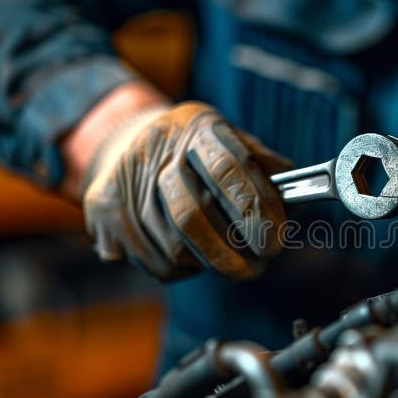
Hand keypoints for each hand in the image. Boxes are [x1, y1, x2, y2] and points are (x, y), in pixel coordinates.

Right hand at [78, 98, 291, 279]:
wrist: (134, 140)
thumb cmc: (203, 152)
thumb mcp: (238, 145)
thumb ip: (267, 170)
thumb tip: (297, 197)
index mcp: (199, 127)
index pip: (228, 169)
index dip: (256, 211)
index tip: (276, 243)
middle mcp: (157, 146)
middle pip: (192, 215)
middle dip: (230, 253)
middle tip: (257, 268)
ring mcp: (124, 176)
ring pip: (172, 247)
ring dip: (208, 263)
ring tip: (227, 259)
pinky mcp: (100, 205)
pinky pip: (152, 260)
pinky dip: (182, 270)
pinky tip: (194, 257)